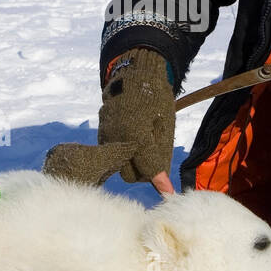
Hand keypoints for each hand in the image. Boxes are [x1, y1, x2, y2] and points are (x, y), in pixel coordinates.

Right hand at [97, 48, 175, 183]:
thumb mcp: (165, 124)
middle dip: (144, 172)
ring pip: (120, 164)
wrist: (133, 75)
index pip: (149, 167)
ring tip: (144, 146)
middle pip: (131, 173)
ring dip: (133, 163)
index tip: (169, 195)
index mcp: (135, 133)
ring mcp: (106, 136)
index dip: (161, 182)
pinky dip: (124, 152)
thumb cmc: (155, 99)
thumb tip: (163, 184)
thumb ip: (161, 154)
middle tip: (156, 158)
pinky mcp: (101, 134)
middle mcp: (116, 137)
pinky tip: (133, 140)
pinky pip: (113, 153)